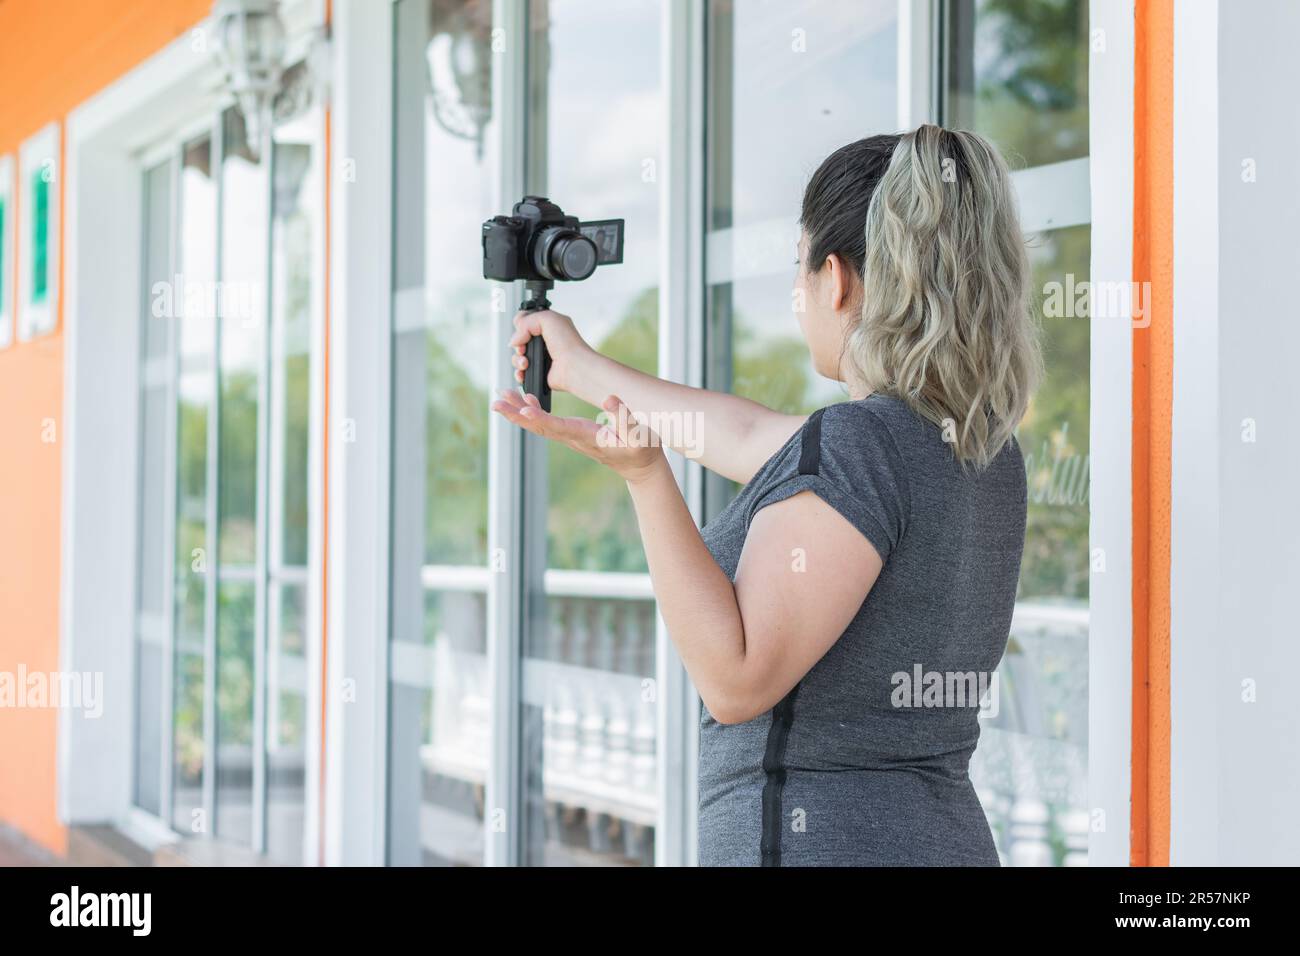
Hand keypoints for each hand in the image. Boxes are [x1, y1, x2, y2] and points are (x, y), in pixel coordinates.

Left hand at [490, 390, 666, 484]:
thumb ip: (624, 417)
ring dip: (519, 411)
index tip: (523, 408)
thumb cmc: (641, 450)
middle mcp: (573, 438)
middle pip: (539, 427)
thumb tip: (609, 399)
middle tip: (495, 403)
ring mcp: (570, 437)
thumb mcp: (639, 434)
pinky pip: (547, 423)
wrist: (639, 466)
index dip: (540, 418)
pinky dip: (533, 410)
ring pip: (539, 424)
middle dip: (516, 415)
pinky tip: (525, 400)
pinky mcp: (572, 433)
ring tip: (501, 396)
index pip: (558, 428)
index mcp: (586, 437)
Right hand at [509, 309, 591, 394]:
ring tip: (526, 362)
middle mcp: (544, 340)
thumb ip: (526, 321)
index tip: (522, 329)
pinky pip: (521, 372)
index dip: (520, 324)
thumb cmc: (568, 344)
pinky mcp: (539, 371)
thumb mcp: (547, 318)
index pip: (525, 320)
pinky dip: (519, 373)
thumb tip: (515, 339)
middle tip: (523, 348)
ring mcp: (541, 356)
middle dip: (517, 344)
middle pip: (518, 339)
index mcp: (548, 325)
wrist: (573, 367)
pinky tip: (524, 372)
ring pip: (517, 356)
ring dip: (517, 359)